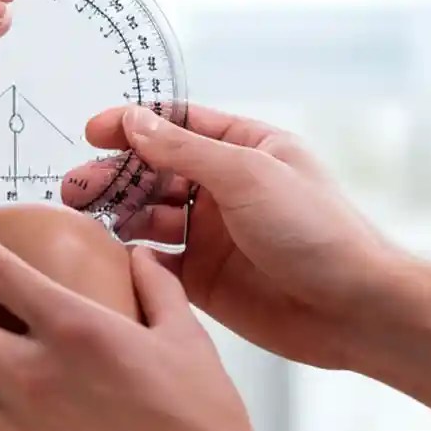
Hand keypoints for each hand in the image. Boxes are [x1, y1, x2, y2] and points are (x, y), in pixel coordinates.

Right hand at [71, 104, 414, 370]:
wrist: (355, 309)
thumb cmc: (318, 232)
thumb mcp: (248, 175)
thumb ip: (186, 149)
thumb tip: (135, 122)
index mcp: (246, 149)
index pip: (178, 125)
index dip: (134, 125)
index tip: (93, 132)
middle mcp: (227, 188)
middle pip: (156, 170)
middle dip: (115, 174)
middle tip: (76, 186)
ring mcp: (216, 234)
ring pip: (150, 216)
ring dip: (117, 212)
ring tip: (82, 215)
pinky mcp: (208, 279)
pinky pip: (159, 262)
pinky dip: (134, 256)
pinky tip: (115, 253)